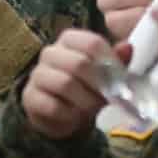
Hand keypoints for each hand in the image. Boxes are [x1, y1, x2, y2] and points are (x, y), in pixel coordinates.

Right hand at [21, 27, 126, 141]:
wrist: (63, 113)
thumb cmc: (87, 88)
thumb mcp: (105, 73)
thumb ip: (117, 61)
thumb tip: (128, 48)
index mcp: (70, 40)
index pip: (92, 42)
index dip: (110, 62)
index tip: (120, 79)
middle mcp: (51, 53)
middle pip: (79, 63)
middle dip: (99, 85)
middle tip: (108, 98)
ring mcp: (37, 74)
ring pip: (66, 84)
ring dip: (86, 101)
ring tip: (93, 108)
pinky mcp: (29, 97)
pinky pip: (53, 106)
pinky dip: (70, 115)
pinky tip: (75, 117)